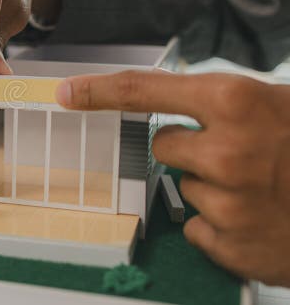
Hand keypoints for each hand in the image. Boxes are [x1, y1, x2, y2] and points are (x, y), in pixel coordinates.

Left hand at [56, 70, 289, 285]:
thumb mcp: (274, 106)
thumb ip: (220, 105)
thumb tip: (166, 107)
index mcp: (234, 102)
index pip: (142, 91)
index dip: (98, 92)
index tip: (65, 94)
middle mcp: (224, 150)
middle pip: (160, 148)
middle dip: (188, 151)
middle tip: (237, 156)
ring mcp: (228, 201)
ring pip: (183, 188)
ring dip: (211, 189)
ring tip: (260, 189)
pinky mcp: (231, 243)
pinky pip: (197, 226)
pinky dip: (220, 225)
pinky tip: (258, 218)